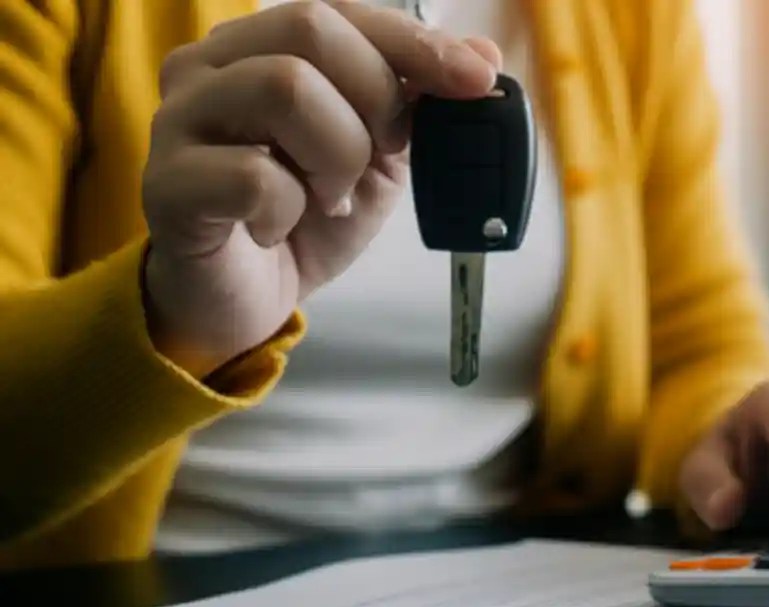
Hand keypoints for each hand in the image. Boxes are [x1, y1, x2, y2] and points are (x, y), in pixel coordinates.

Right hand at [141, 1, 502, 376]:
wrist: (247, 299)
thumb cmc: (305, 217)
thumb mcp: (380, 154)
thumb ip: (420, 104)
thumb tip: (484, 59)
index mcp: (260, 46)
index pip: (340, 9)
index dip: (415, 43)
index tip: (476, 81)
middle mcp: (209, 67)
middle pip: (310, 30)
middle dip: (375, 100)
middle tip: (379, 157)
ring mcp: (178, 120)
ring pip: (283, 88)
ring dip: (336, 156)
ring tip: (328, 198)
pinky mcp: (166, 184)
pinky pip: (252, 175)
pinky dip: (290, 210)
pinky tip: (278, 228)